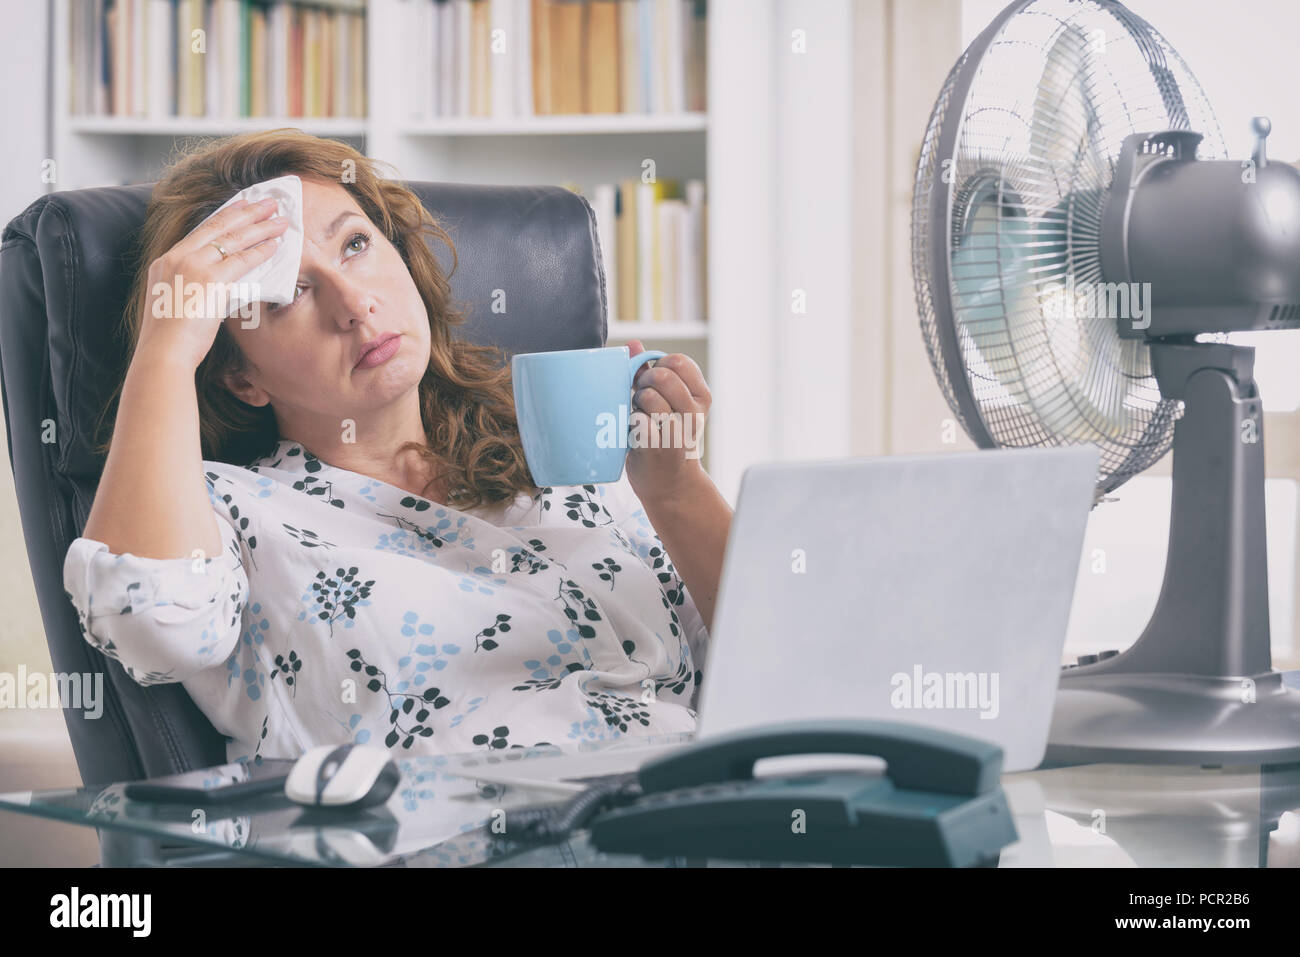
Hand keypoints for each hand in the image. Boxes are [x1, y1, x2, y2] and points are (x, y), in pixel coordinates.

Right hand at [135, 197, 287, 370]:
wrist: (163, 352)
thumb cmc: (169, 338)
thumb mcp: (174, 302)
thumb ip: (192, 287)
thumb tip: (218, 286)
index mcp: (165, 261)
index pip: (199, 231)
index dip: (224, 216)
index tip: (241, 205)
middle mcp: (177, 258)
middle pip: (218, 226)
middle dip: (247, 212)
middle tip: (268, 202)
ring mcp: (193, 267)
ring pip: (233, 239)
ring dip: (260, 227)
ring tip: (281, 220)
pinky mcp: (210, 281)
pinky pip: (242, 261)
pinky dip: (261, 252)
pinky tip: (276, 246)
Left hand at [625, 340, 711, 504]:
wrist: (671, 485)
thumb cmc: (665, 437)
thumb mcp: (669, 404)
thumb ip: (650, 372)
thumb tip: (633, 344)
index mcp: (702, 397)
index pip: (678, 361)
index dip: (658, 365)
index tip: (653, 381)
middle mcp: (693, 414)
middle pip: (662, 375)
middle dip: (644, 381)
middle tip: (641, 398)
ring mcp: (677, 432)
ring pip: (649, 396)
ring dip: (635, 403)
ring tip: (638, 415)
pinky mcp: (657, 449)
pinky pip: (637, 421)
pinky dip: (630, 423)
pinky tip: (634, 432)